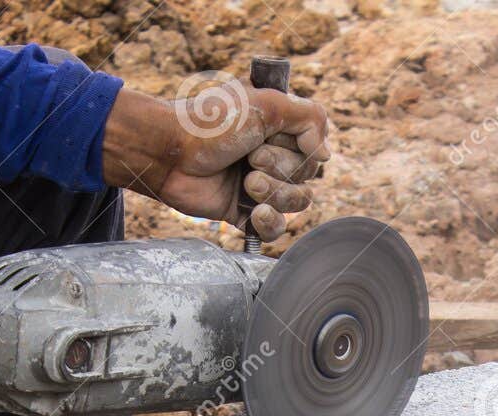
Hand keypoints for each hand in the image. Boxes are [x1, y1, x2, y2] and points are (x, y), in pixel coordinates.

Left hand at [103, 81, 330, 241]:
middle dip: (281, 170)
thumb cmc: (211, 124)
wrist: (171, 154)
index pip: (315, 150)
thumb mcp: (265, 104)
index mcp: (280, 128)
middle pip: (307, 177)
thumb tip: (326, 155)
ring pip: (296, 203)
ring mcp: (260, 185)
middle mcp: (274, 156)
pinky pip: (276, 229)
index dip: (299, 150)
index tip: (269, 136)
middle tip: (250, 158)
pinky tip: (256, 212)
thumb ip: (309, 118)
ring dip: (274, 193)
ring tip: (246, 182)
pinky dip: (270, 222)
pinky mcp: (245, 212)